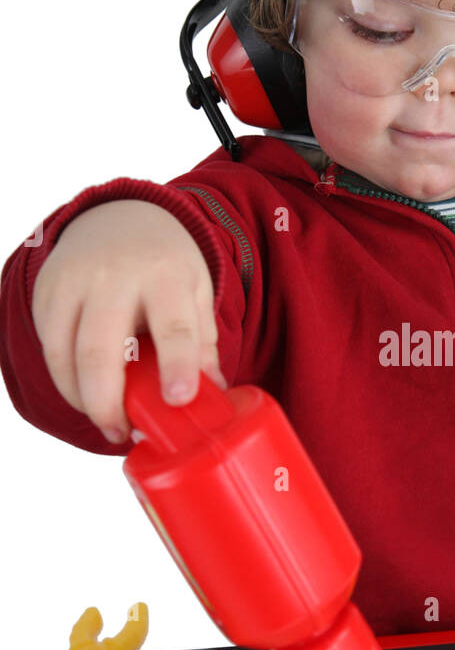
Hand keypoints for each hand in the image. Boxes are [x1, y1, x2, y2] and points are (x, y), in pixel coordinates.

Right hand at [31, 199, 226, 445]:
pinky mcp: (47, 292)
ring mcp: (74, 283)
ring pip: (64, 354)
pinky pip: (49, 347)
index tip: (179, 400)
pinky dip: (66, 381)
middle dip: (108, 402)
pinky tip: (86, 395)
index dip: (177, 365)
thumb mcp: (196, 291)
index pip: (173, 325)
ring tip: (108, 423)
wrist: (122, 216)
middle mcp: (114, 276)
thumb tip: (212, 395)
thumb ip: (202, 342)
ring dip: (82, 400)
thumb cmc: (165, 264)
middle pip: (100, 350)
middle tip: (124, 433)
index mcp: (165, 274)